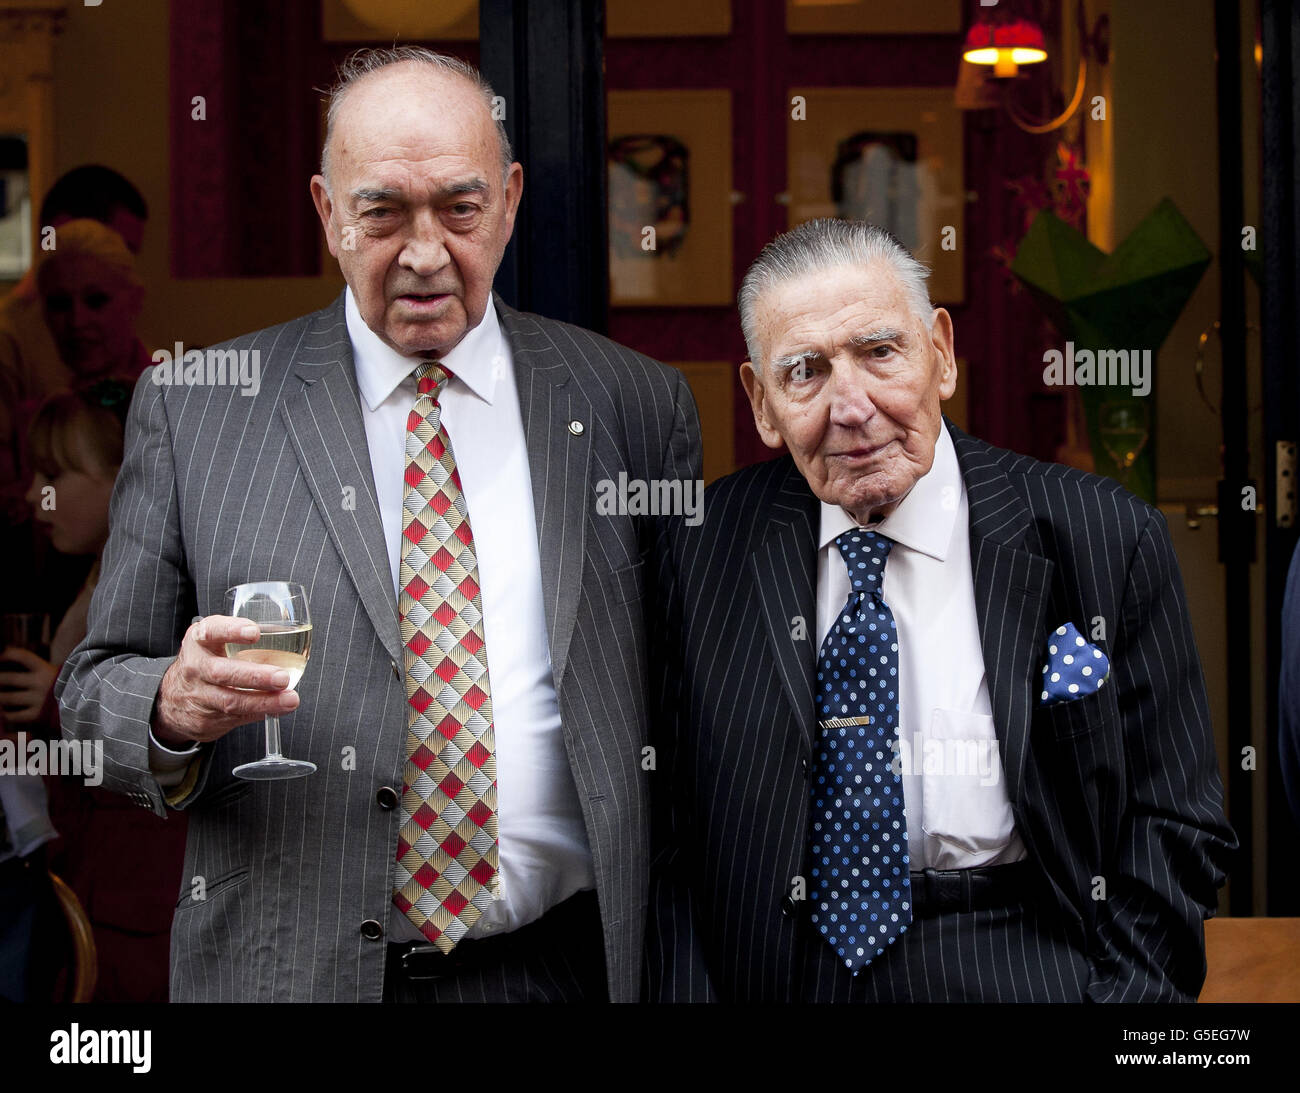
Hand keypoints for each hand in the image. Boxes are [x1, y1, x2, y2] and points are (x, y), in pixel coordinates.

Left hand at [0, 647, 57, 723]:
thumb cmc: (62, 687)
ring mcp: (39, 700)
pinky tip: (5, 711)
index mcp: (46, 669)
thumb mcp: (54, 671)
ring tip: (0, 696)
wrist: (86, 705)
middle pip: (7, 679)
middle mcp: (42, 683)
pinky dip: (5, 713)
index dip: (7, 655)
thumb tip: (5, 650)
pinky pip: (12, 716)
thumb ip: (32, 664)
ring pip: (6, 698)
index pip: (22, 656)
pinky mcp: (38, 716)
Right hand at [151, 615, 298, 748]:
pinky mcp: (205, 719)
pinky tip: (279, 709)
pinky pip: (236, 717)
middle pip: (222, 673)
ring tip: (290, 699)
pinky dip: (261, 713)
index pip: (211, 632)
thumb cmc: (205, 661)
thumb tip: (289, 638)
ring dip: (264, 701)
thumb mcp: (212, 641)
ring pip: (231, 701)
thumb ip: (239, 636)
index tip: (254, 632)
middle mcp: (196, 667)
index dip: (231, 630)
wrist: (172, 698)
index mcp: (199, 641)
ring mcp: (199, 696)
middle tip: (282, 678)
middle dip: (255, 676)